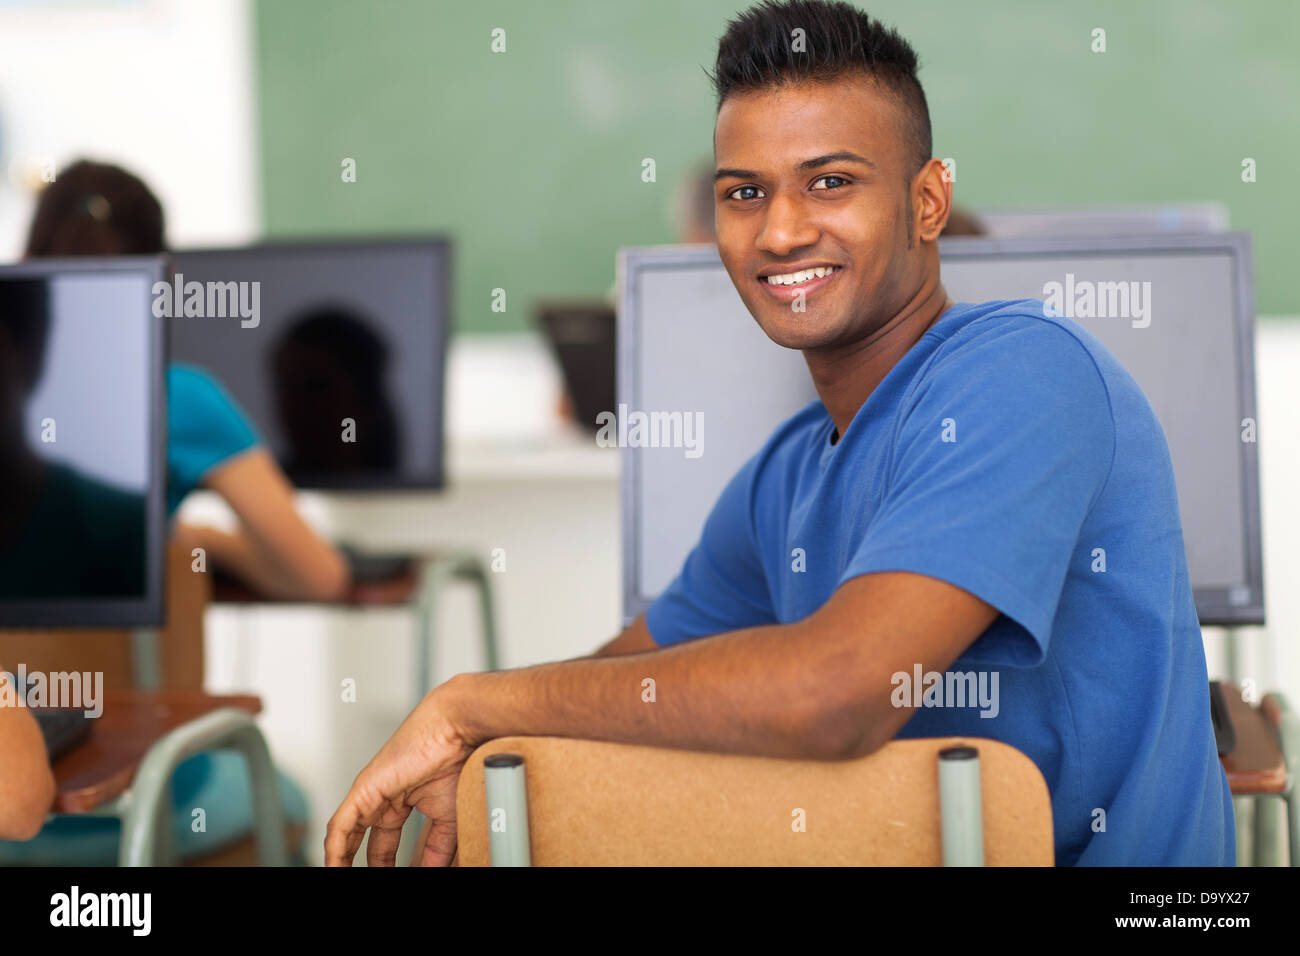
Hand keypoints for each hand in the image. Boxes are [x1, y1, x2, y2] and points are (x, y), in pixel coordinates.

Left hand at [324, 678, 477, 866]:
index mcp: (404, 802)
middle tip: (366, 882)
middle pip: (366, 843)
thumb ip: (438, 848)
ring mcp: (371, 794)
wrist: (455, 731)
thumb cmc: (459, 759)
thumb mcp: (449, 817)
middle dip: (368, 867)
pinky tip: (334, 868)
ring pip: (347, 837)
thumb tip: (432, 871)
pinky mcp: (362, 790)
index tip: (398, 877)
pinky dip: (335, 852)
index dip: (390, 866)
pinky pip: (340, 828)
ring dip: (343, 862)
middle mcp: (384, 798)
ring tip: (341, 878)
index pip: (387, 844)